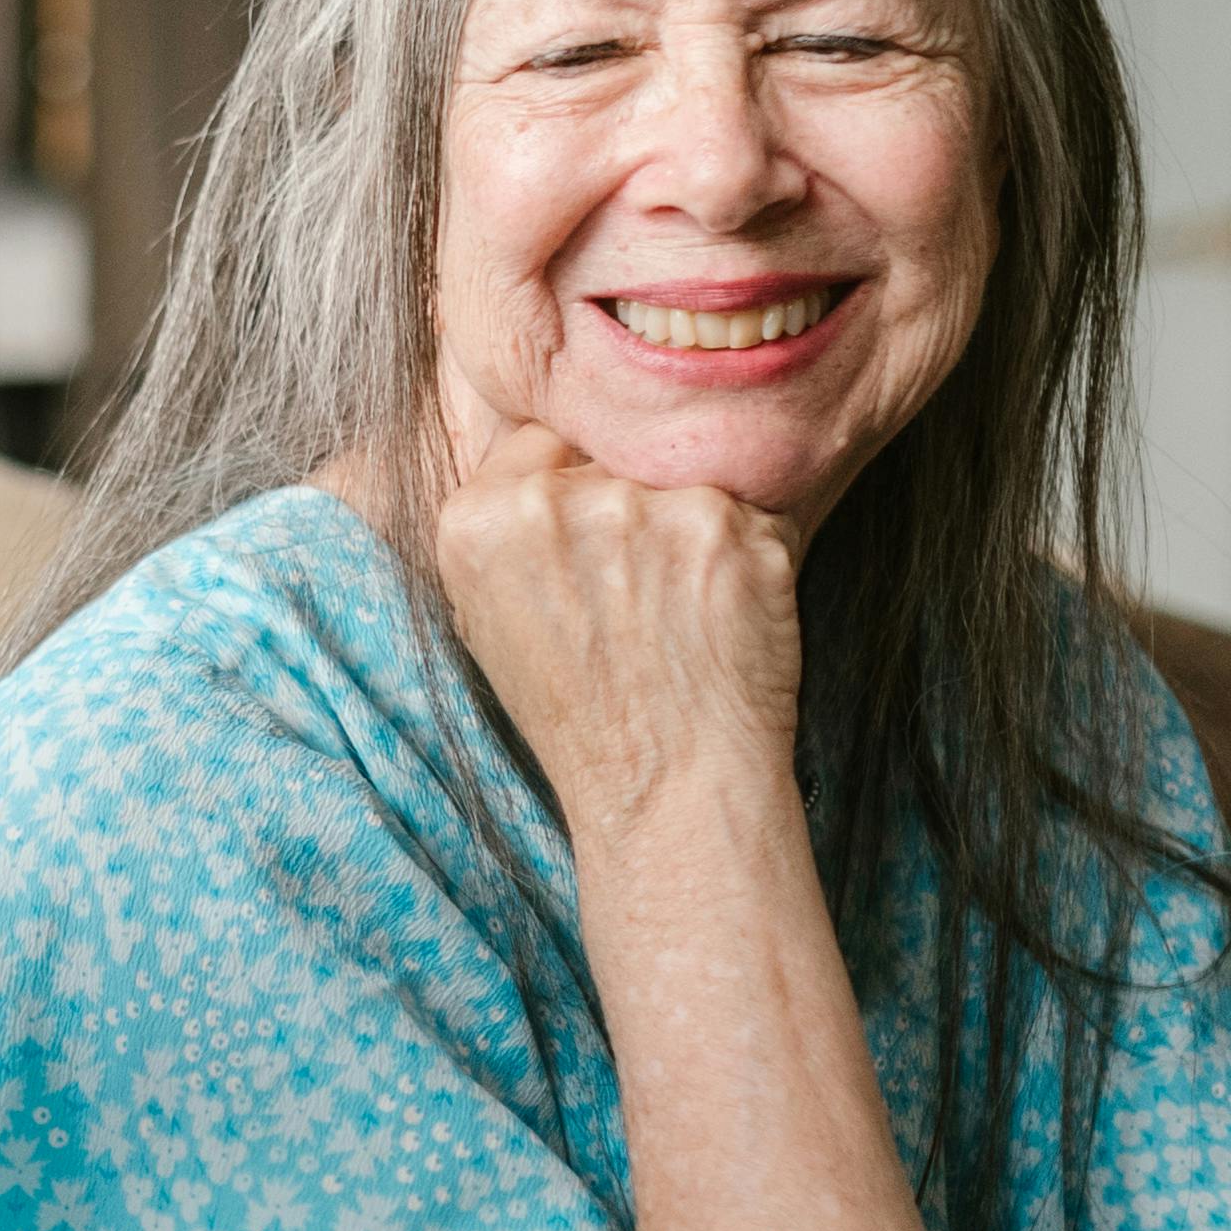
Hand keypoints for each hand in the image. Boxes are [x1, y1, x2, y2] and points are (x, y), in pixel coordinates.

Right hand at [431, 417, 803, 835]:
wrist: (668, 790)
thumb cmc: (583, 717)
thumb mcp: (491, 621)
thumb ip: (508, 524)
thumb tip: (553, 450)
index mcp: (476, 520)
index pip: (543, 441)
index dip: (578, 486)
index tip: (596, 542)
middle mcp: (551, 502)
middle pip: (615, 453)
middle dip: (639, 503)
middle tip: (646, 587)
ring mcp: (644, 509)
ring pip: (685, 475)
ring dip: (697, 526)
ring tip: (686, 609)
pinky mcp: (728, 526)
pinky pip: (754, 506)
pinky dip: (753, 552)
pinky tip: (728, 613)